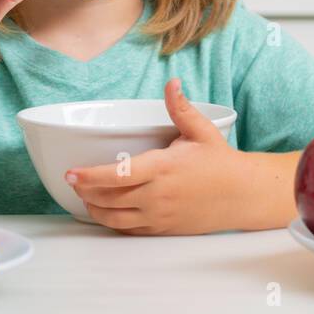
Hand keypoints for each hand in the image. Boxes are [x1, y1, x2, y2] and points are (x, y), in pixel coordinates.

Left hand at [64, 78, 243, 234]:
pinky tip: (106, 213)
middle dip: (85, 192)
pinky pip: (130, 230)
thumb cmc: (221, 163)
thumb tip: (171, 83)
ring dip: (94, 209)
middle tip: (73, 182)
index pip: (118, 174)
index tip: (71, 173)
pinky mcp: (163, 229)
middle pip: (109, 199)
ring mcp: (159, 216)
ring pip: (115, 219)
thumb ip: (181, 108)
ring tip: (84, 197)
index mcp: (163, 168)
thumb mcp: (202, 131)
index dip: (90, 176)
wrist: (242, 196)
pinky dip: (112, 223)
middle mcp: (157, 195)